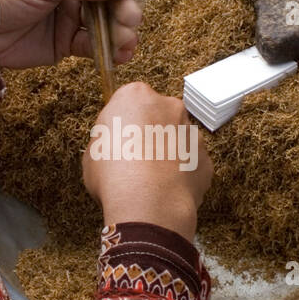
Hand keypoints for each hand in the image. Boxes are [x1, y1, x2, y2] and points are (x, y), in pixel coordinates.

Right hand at [81, 82, 211, 241]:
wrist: (147, 203)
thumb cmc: (114, 174)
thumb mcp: (93, 152)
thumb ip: (107, 141)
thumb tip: (112, 149)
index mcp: (137, 96)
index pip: (130, 101)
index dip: (124, 123)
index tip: (119, 140)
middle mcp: (169, 107)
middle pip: (160, 116)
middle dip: (151, 134)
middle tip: (135, 160)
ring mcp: (192, 133)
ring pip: (179, 140)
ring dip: (168, 155)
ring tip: (151, 181)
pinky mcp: (205, 159)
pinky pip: (192, 164)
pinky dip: (182, 175)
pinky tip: (166, 191)